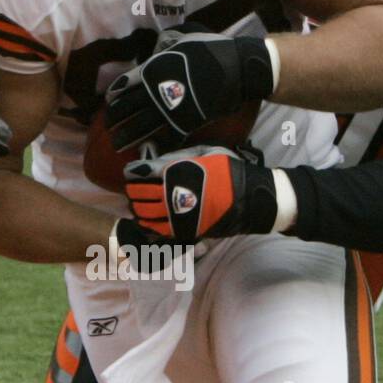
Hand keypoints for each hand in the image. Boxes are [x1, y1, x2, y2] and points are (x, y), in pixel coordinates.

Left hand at [104, 33, 275, 152]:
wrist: (236, 67)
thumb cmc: (211, 49)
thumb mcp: (184, 36)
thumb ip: (166, 43)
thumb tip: (156, 46)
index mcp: (152, 70)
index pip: (124, 85)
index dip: (114, 96)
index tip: (109, 103)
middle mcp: (156, 91)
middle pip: (127, 108)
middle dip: (114, 119)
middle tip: (108, 127)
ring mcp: (170, 109)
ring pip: (140, 127)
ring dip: (126, 136)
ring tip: (116, 145)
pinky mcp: (185, 123)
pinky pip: (165, 137)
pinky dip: (155, 145)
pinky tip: (147, 151)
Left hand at [125, 145, 281, 242]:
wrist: (250, 197)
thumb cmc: (228, 171)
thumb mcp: (204, 153)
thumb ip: (177, 157)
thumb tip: (153, 161)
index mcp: (175, 171)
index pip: (140, 172)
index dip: (132, 172)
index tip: (132, 172)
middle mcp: (172, 193)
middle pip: (137, 193)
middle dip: (133, 191)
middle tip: (134, 189)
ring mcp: (177, 214)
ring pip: (143, 213)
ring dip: (137, 208)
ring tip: (139, 204)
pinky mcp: (183, 230)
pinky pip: (156, 229)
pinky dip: (147, 224)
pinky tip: (148, 220)